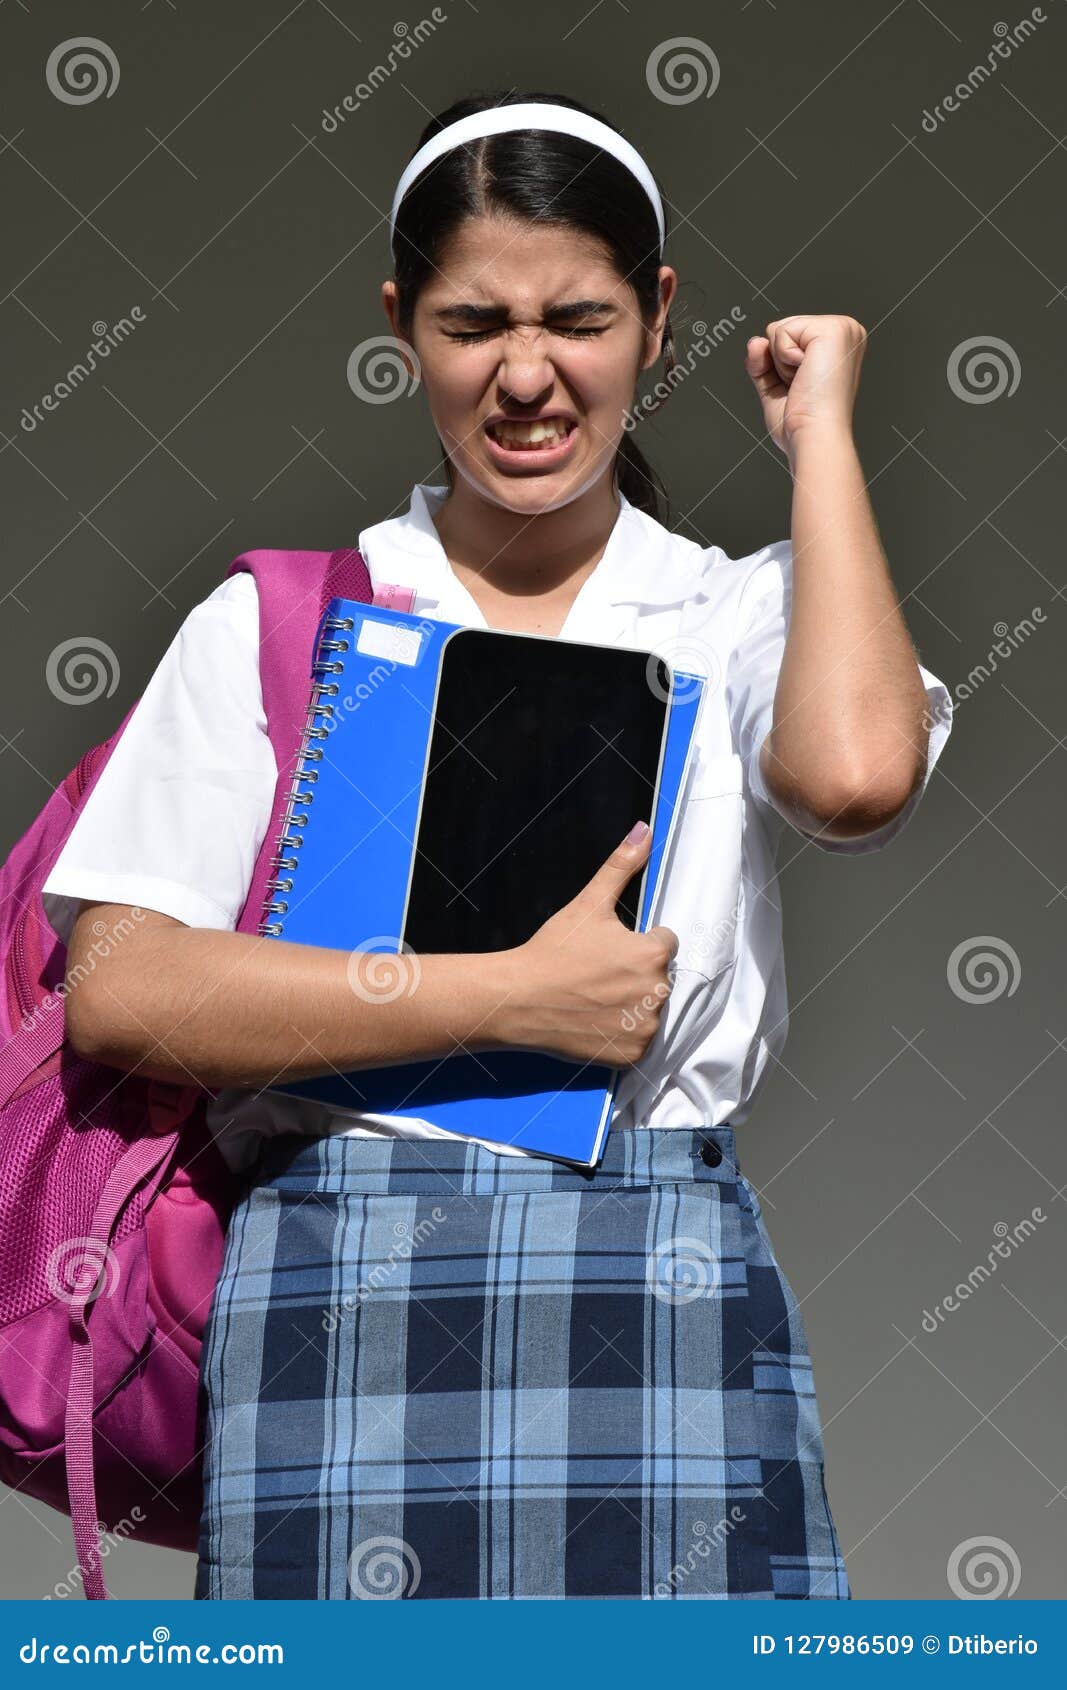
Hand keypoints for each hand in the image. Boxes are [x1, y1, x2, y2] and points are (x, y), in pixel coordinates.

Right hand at [489, 822, 677, 1068]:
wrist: (518, 1000)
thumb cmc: (553, 950)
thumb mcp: (589, 904)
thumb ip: (621, 866)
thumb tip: (644, 829)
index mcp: (654, 952)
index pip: (665, 944)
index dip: (637, 945)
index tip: (608, 952)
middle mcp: (659, 990)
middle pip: (661, 978)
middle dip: (637, 975)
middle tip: (599, 976)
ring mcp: (647, 1026)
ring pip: (652, 1009)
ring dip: (633, 1005)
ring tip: (596, 999)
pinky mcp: (634, 1053)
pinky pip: (640, 1040)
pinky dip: (623, 1035)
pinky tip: (597, 1022)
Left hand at [744, 314, 866, 457]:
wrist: (814, 436)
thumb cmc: (803, 423)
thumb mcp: (776, 387)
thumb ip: (763, 362)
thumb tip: (756, 341)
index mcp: (837, 346)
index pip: (789, 337)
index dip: (780, 365)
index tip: (801, 388)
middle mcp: (845, 332)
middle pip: (782, 328)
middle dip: (779, 363)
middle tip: (802, 387)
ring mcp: (842, 328)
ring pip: (779, 328)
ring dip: (782, 364)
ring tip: (806, 382)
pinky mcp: (833, 329)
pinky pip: (782, 331)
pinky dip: (784, 359)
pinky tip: (806, 374)